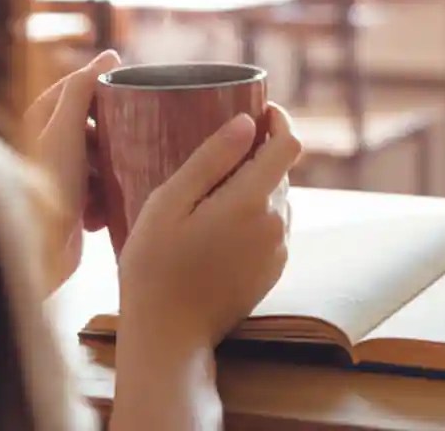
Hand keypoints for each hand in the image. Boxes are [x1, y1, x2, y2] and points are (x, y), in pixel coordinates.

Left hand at [25, 49, 121, 283]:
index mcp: (42, 119)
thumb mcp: (66, 130)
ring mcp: (62, 176)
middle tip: (137, 142)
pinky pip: (101, 192)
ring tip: (118, 183)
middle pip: (95, 126)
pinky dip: (106, 201)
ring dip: (113, 173)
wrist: (38, 250)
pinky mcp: (73, 204)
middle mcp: (49, 145)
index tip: (137, 95)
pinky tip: (104, 212)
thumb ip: (84, 89)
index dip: (107, 91)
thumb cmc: (48, 186)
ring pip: (103, 160)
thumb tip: (110, 55)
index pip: (81, 89)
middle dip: (115, 138)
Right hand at [118, 103, 299, 347]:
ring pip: (277, 200)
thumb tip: (247, 123)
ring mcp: (278, 250)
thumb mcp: (169, 203)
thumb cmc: (155, 266)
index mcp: (252, 201)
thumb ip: (210, 159)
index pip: (289, 144)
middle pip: (280, 171)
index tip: (260, 110)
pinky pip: (272, 228)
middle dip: (258, 154)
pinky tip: (217, 229)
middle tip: (218, 153)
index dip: (280, 120)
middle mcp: (276, 224)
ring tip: (211, 195)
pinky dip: (253, 216)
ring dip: (255, 188)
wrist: (169, 335)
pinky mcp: (273, 270)